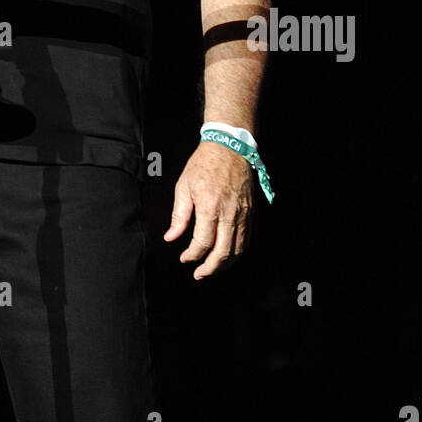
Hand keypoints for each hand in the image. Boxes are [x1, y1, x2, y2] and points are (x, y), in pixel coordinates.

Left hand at [163, 140, 253, 278]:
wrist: (229, 147)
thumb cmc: (204, 164)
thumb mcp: (184, 186)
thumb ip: (178, 215)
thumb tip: (170, 237)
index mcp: (209, 206)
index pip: (203, 242)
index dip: (192, 255)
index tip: (185, 259)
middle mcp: (229, 213)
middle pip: (223, 252)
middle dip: (210, 268)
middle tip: (199, 274)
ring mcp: (242, 213)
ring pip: (237, 249)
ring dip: (225, 264)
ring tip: (212, 269)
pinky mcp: (250, 212)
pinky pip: (246, 239)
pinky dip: (237, 252)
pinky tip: (227, 256)